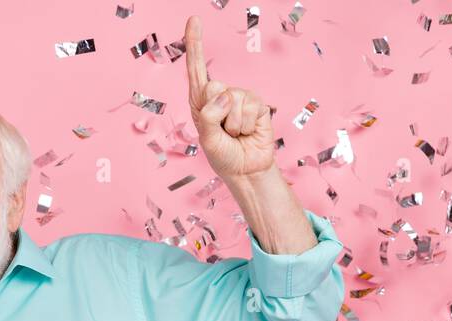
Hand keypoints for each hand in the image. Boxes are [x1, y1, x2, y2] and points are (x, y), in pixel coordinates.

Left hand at [184, 14, 275, 180]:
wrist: (246, 170)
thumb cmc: (223, 155)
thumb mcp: (206, 139)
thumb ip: (208, 116)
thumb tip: (225, 96)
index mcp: (201, 100)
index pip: (197, 68)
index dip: (195, 43)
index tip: (194, 19)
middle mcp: (220, 94)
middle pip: (213, 86)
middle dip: (216, 113)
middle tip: (222, 131)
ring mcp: (240, 97)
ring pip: (232, 101)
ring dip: (233, 125)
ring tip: (236, 134)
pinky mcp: (257, 104)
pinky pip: (249, 108)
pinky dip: (246, 125)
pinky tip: (248, 132)